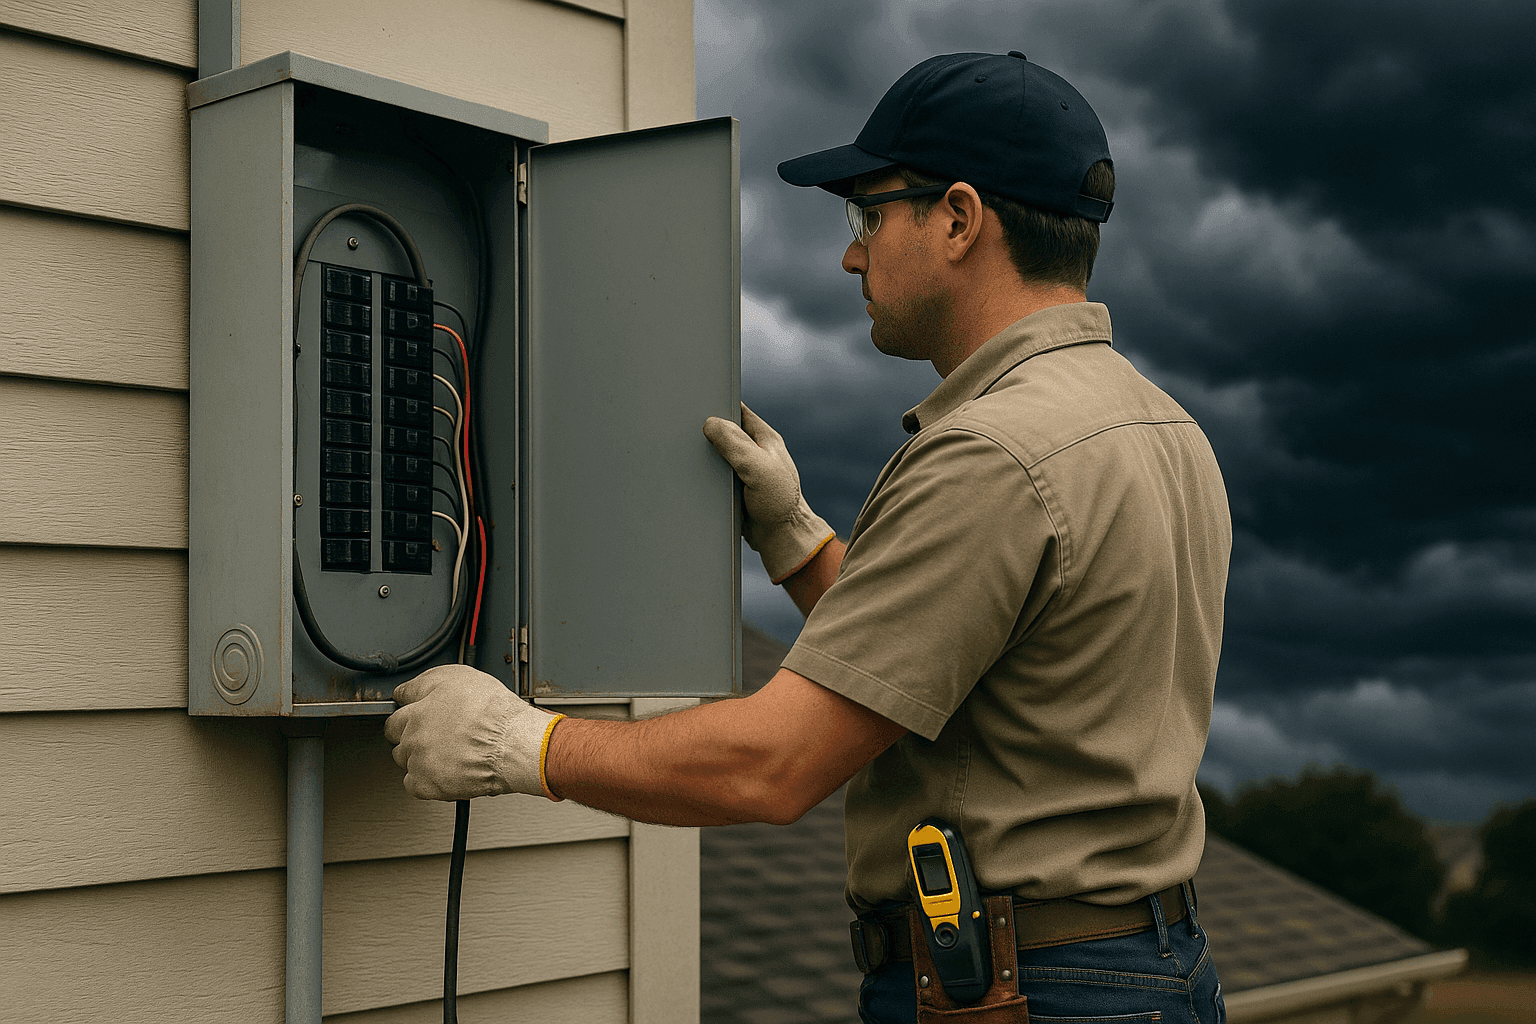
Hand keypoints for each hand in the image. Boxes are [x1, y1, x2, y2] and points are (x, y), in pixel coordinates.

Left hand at [385, 664, 564, 800]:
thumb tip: (409, 689)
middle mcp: (414, 736)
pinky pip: (413, 783)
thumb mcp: (462, 677)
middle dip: (412, 732)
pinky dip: (425, 778)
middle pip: (397, 736)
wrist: (514, 746)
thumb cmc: (497, 714)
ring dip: (419, 755)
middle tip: (435, 733)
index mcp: (419, 710)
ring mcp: (419, 761)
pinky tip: (443, 769)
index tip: (416, 713)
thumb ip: (427, 681)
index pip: (398, 709)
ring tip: (445, 751)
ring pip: (405, 759)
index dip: (410, 710)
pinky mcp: (427, 785)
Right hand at [703, 402, 834, 582]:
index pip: (738, 411)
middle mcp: (754, 451)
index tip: (698, 405)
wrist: (780, 537)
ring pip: (715, 456)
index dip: (719, 406)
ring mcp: (743, 470)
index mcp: (764, 438)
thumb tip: (710, 423)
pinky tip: (691, 478)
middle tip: (686, 433)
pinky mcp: (734, 489)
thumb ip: (735, 443)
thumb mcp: (758, 466)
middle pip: (723, 433)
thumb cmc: (779, 501)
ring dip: (703, 458)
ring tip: (684, 455)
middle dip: (706, 434)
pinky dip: (704, 478)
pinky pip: (714, 477)